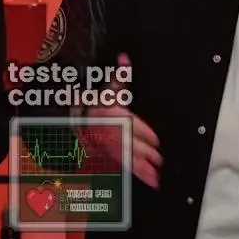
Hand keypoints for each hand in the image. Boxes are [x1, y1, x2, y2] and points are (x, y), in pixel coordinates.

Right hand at [86, 53, 161, 188]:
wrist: (79, 122)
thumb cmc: (98, 106)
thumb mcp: (109, 89)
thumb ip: (121, 75)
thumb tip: (125, 58)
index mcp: (112, 116)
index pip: (128, 125)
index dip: (143, 133)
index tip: (156, 140)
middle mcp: (111, 133)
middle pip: (128, 144)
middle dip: (144, 153)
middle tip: (159, 159)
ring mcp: (111, 147)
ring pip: (127, 159)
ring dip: (142, 169)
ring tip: (156, 176)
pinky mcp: (114, 158)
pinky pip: (127, 168)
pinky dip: (140, 175)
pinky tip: (152, 180)